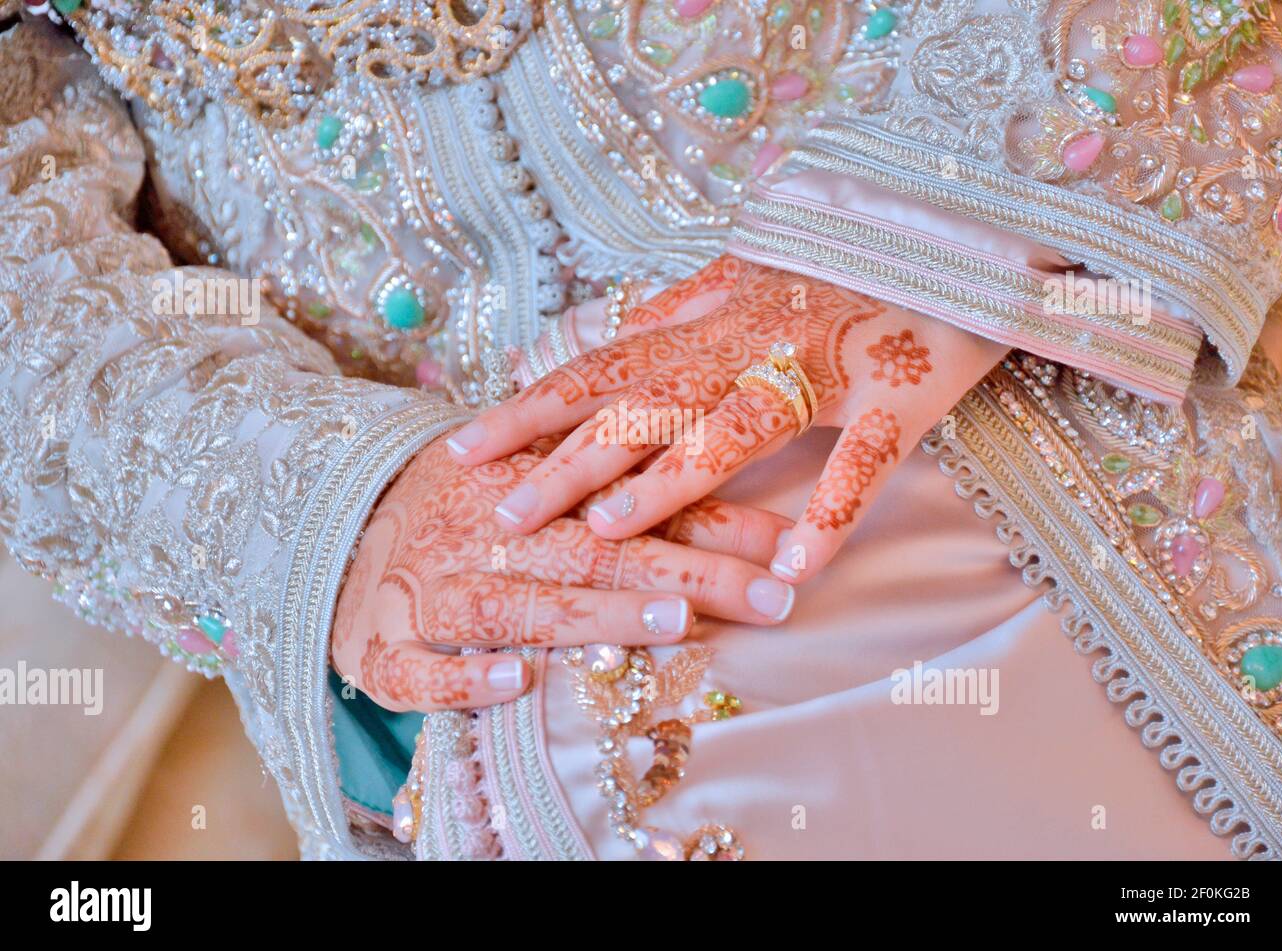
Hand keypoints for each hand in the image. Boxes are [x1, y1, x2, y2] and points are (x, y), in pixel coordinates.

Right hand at [331, 432, 794, 712]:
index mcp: (526, 489)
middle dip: (687, 573)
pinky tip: (518, 681)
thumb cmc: (452, 506)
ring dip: (595, 614)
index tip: (786, 547)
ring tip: (670, 620)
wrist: (327, 526)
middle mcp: (486, 538)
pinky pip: (420, 670)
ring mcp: (432, 592)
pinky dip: (464, 675)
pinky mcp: (382, 648)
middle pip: (596, 554)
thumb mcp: (521, 472)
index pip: (633, 504)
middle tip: (769, 598)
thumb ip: (608, 477)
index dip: (711, 522)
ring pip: (521, 603)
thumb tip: (715, 467)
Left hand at [447, 257, 1007, 582]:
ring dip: (674, 477)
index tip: (465, 450)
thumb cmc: (845, 262)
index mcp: (713, 320)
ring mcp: (824, 365)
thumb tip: (603, 327)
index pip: (605, 368)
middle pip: (649, 404)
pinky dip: (832, 510)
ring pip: (736, 424)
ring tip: (611, 529)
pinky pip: (863, 457)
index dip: (533, 410)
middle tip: (506, 514)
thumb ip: (675, 305)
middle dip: (572, 460)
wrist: (955, 231)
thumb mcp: (750, 270)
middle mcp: (752, 341)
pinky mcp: (896, 393)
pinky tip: (794, 566)